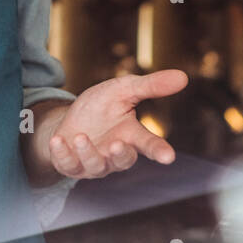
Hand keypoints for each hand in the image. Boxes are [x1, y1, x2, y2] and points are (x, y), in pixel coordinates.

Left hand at [43, 70, 188, 179]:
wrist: (70, 119)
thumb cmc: (101, 107)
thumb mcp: (123, 89)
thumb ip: (151, 86)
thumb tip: (183, 77)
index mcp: (131, 135)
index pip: (148, 144)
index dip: (159, 150)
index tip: (169, 157)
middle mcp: (115, 152)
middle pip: (124, 160)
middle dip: (121, 154)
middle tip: (117, 144)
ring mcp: (94, 162)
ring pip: (96, 165)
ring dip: (88, 152)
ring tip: (80, 136)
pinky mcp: (72, 165)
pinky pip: (68, 165)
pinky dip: (62, 153)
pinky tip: (58, 140)